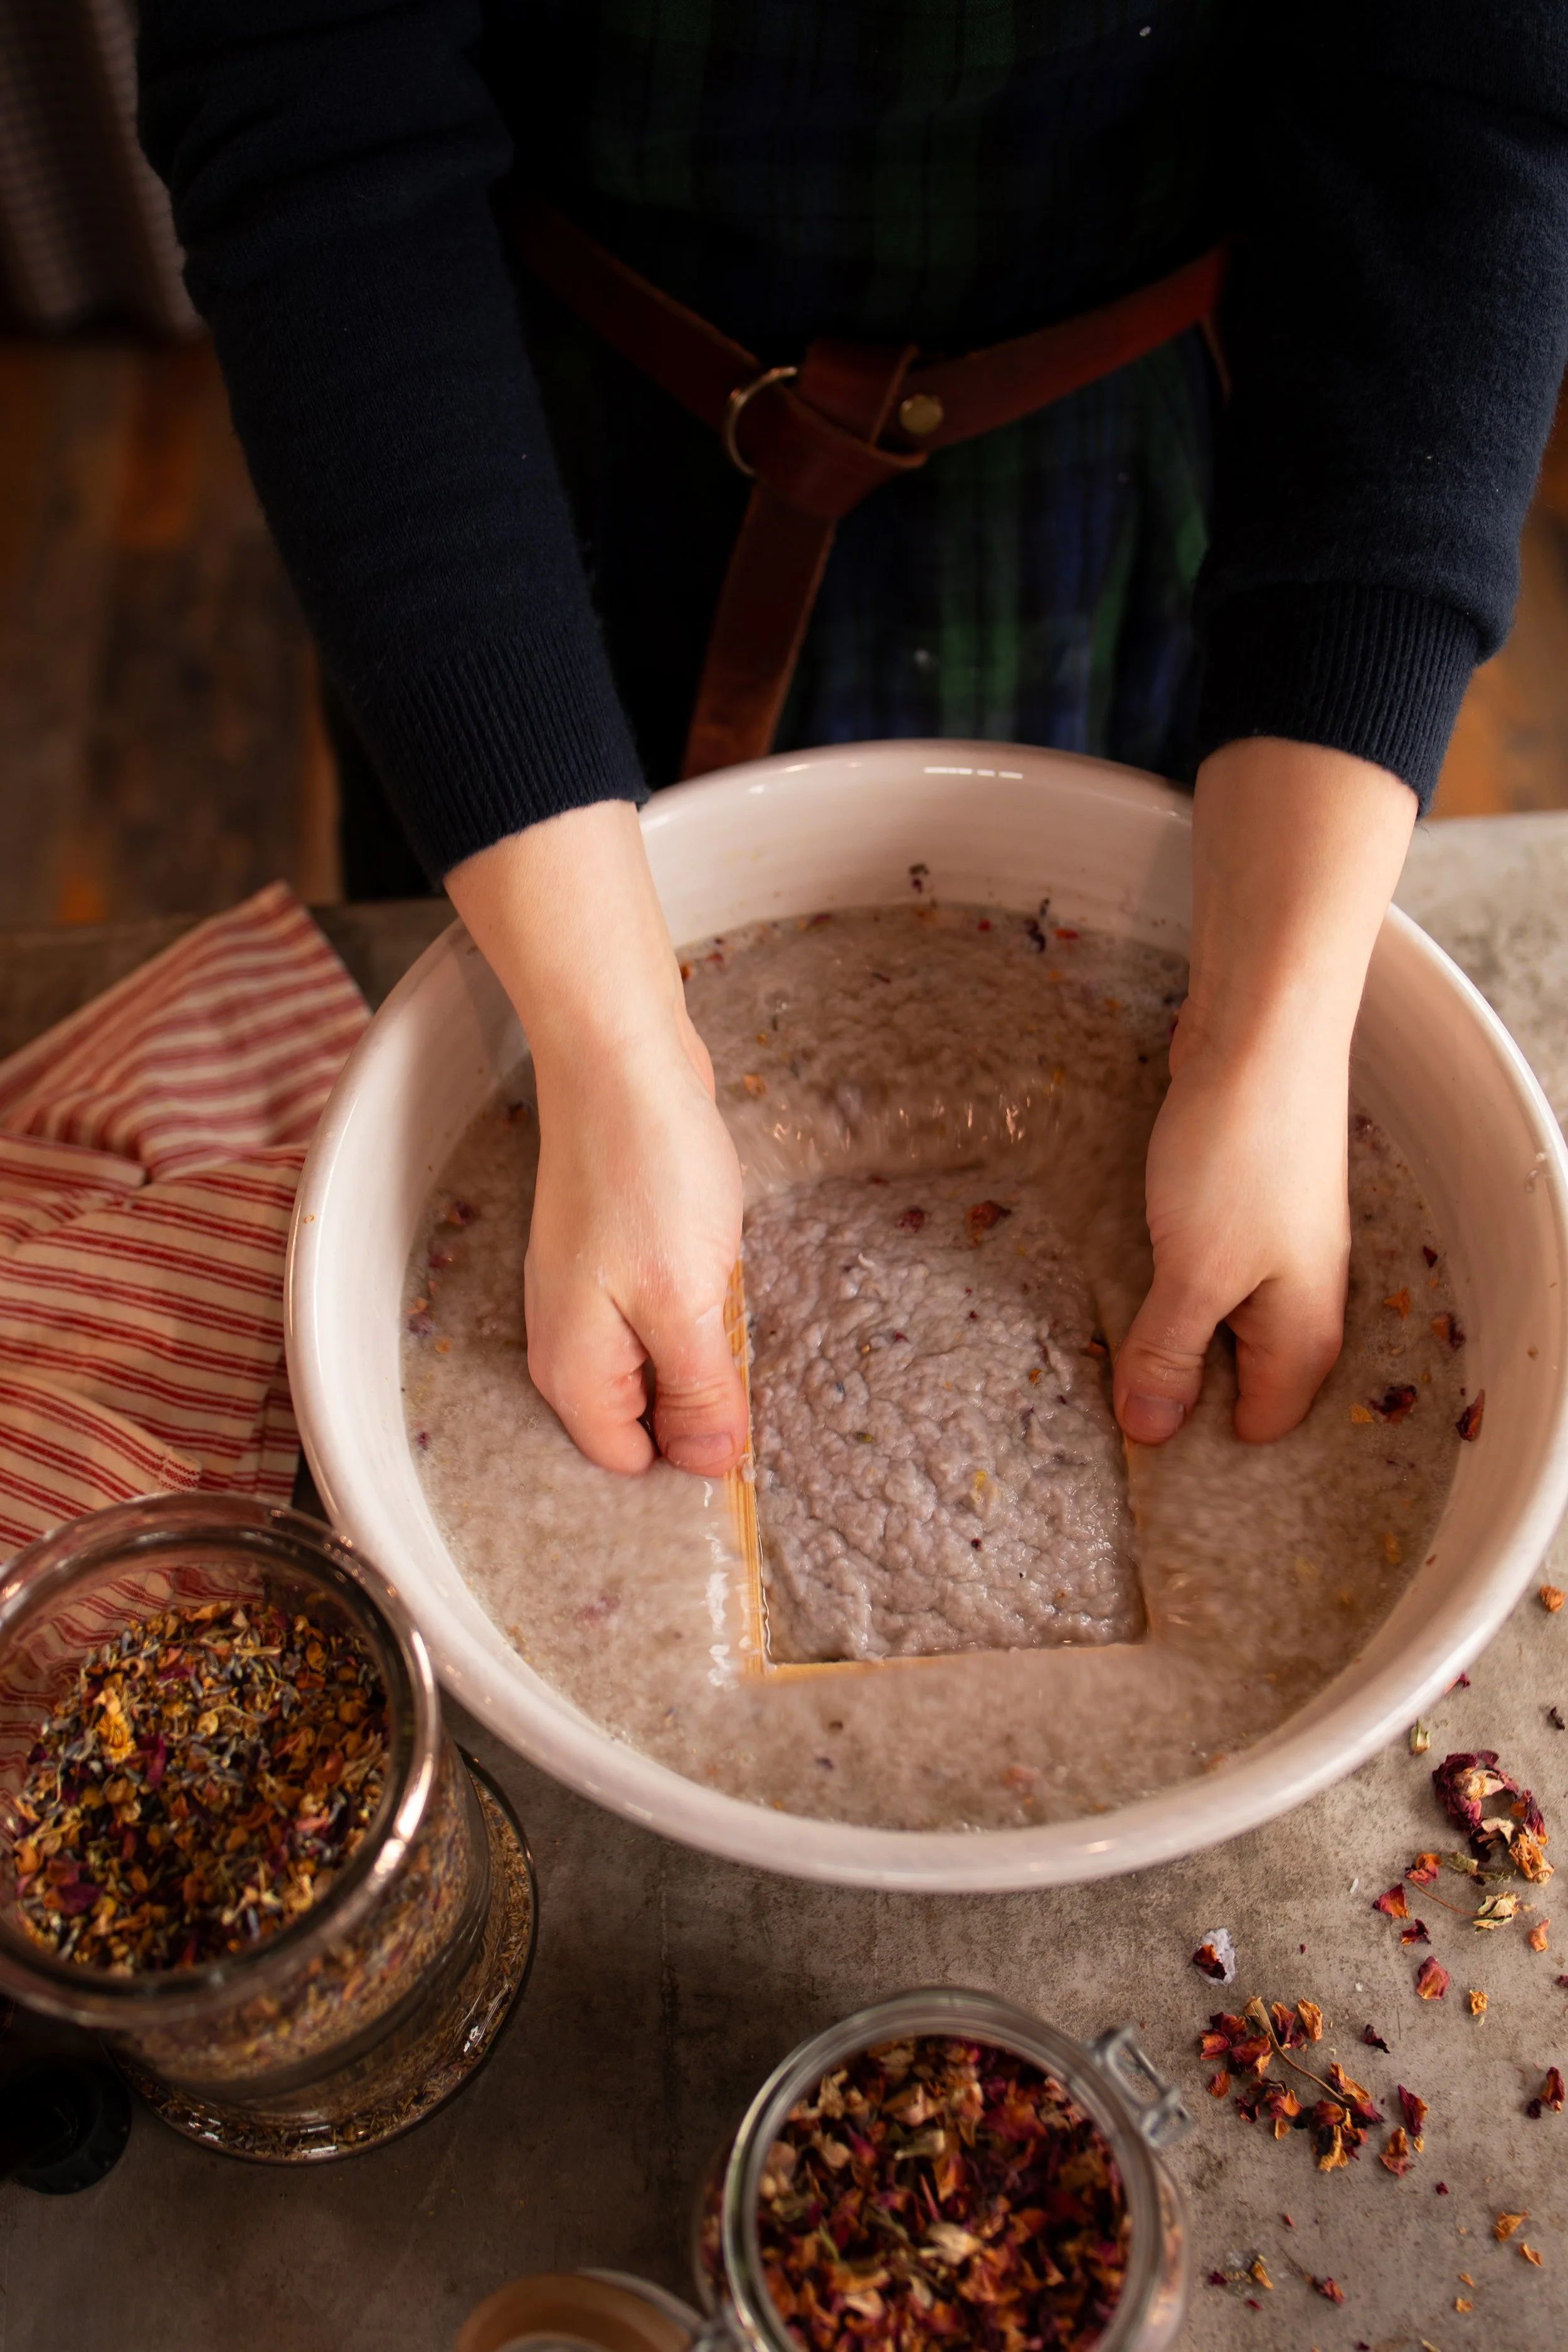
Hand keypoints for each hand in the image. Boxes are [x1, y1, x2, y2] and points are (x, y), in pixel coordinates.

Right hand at [446, 802, 748, 1476]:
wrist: (621, 1063)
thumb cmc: (647, 1173)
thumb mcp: (686, 1299)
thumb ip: (699, 1390)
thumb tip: (711, 1466)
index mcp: (574, 1371)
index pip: (630, 1464)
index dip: (692, 1460)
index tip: (747, 1433)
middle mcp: (569, 1344)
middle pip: (642, 1421)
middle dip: (700, 1408)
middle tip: (745, 1359)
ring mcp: (589, 1301)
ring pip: (657, 1367)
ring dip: (704, 1355)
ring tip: (730, 1307)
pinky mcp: (616, 1262)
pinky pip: (660, 1320)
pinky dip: (696, 1311)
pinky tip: (719, 1277)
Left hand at [1113, 739, 1416, 1446]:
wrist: (1259, 1033)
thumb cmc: (1238, 1155)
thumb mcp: (1194, 1271)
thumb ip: (1169, 1353)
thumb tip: (1150, 1432)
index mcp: (1303, 1333)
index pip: (1259, 1428)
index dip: (1196, 1447)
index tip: (1128, 1459)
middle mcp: (1300, 1298)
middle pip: (1238, 1378)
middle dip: (1175, 1390)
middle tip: (1100, 1403)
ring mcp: (1274, 1248)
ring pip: (1215, 1319)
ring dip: (1162, 1331)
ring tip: (1100, 1347)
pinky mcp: (1241, 1204)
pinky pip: (1202, 1269)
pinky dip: (1164, 1280)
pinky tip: (1121, 1279)